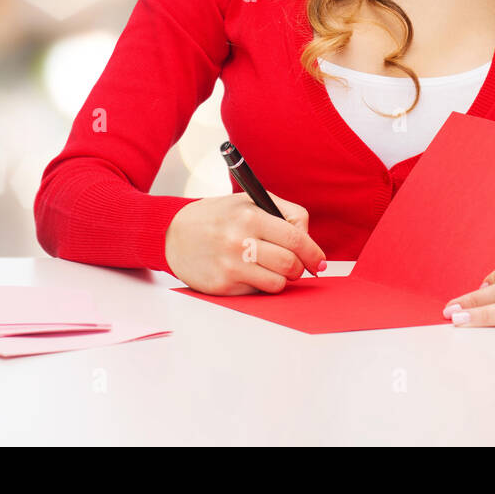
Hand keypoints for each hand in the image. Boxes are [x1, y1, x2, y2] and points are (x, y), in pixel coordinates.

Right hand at [164, 193, 326, 293]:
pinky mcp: (222, 285)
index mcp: (251, 216)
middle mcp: (240, 240)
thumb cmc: (220, 216)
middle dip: (299, 268)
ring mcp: (230, 265)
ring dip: (281, 278)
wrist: (174, 234)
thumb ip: (285, 214)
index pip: (296, 239)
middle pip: (290, 264)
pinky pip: (256, 292)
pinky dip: (258, 284)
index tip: (320, 262)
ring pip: (277, 283)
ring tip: (270, 267)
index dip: (314, 254)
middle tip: (295, 266)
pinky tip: (246, 271)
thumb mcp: (251, 201)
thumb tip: (308, 241)